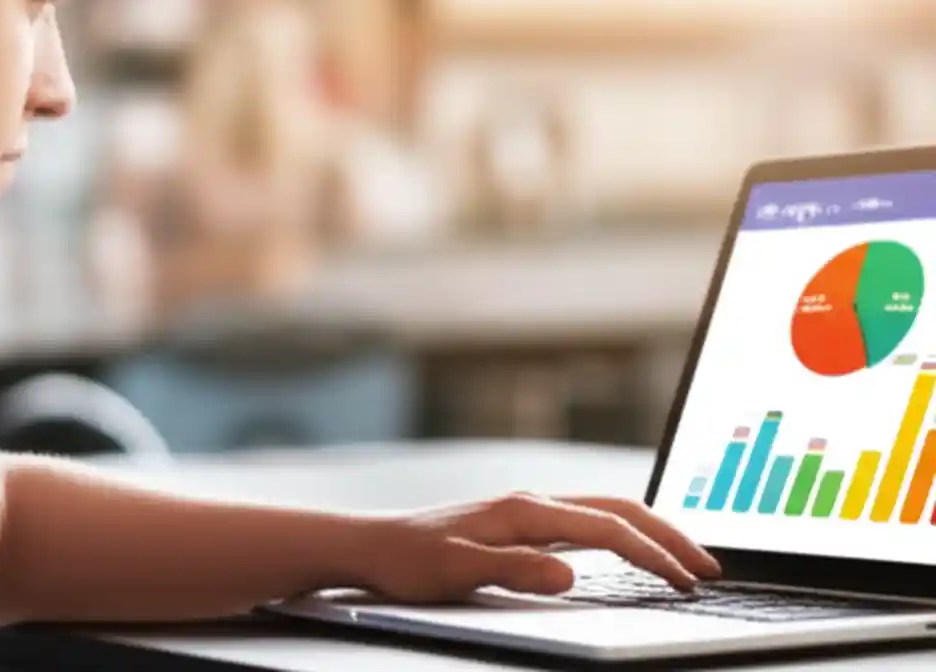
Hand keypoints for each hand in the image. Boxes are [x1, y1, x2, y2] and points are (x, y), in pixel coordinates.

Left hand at [360, 493, 721, 602]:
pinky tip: (631, 550)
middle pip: (619, 508)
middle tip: (709, 568)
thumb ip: (513, 571)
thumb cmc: (409, 560)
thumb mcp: (456, 572)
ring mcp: (528, 509)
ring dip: (650, 531)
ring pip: (607, 510)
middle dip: (669, 535)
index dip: (653, 554)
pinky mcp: (521, 522)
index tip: (688, 580)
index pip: (608, 527)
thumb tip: (570, 576)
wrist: (372, 545)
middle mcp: (532, 502)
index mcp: (524, 511)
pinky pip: (588, 520)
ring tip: (685, 559)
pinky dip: (624, 532)